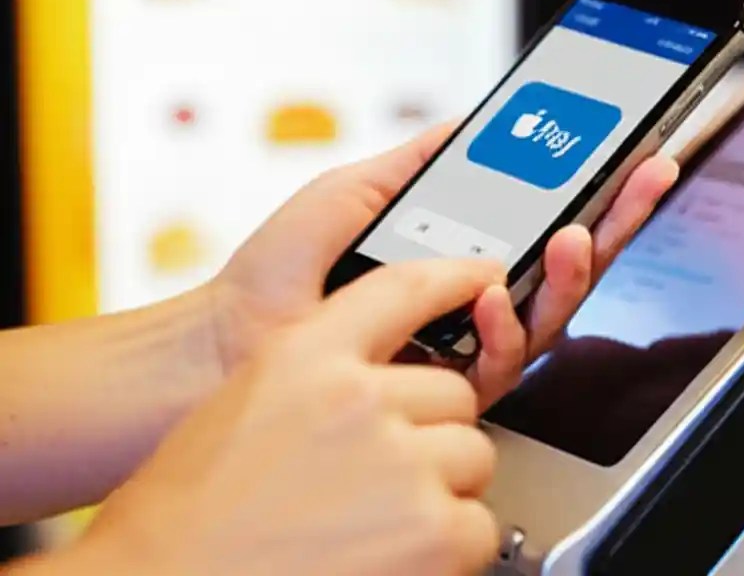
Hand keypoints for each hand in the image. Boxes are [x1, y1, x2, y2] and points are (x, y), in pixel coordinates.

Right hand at [69, 259, 507, 575]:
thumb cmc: (180, 521)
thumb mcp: (241, 410)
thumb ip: (316, 382)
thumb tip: (385, 386)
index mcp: (302, 356)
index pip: (403, 289)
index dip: (453, 280)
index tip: (482, 277)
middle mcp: (356, 398)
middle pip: (453, 394)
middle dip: (430, 437)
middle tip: (382, 484)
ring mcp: (399, 463)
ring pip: (473, 457)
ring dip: (442, 494)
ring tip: (378, 529)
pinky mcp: (432, 531)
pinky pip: (479, 526)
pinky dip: (452, 552)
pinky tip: (395, 561)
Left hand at [212, 120, 677, 407]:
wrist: (232, 334)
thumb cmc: (282, 269)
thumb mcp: (359, 189)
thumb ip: (421, 158)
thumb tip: (475, 119)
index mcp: (465, 250)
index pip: (548, 219)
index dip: (596, 188)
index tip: (630, 150)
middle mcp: (479, 299)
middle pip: (570, 263)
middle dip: (619, 218)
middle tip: (648, 175)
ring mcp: (470, 344)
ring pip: (553, 314)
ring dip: (576, 272)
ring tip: (580, 232)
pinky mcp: (454, 387)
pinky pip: (505, 358)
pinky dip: (506, 323)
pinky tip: (493, 290)